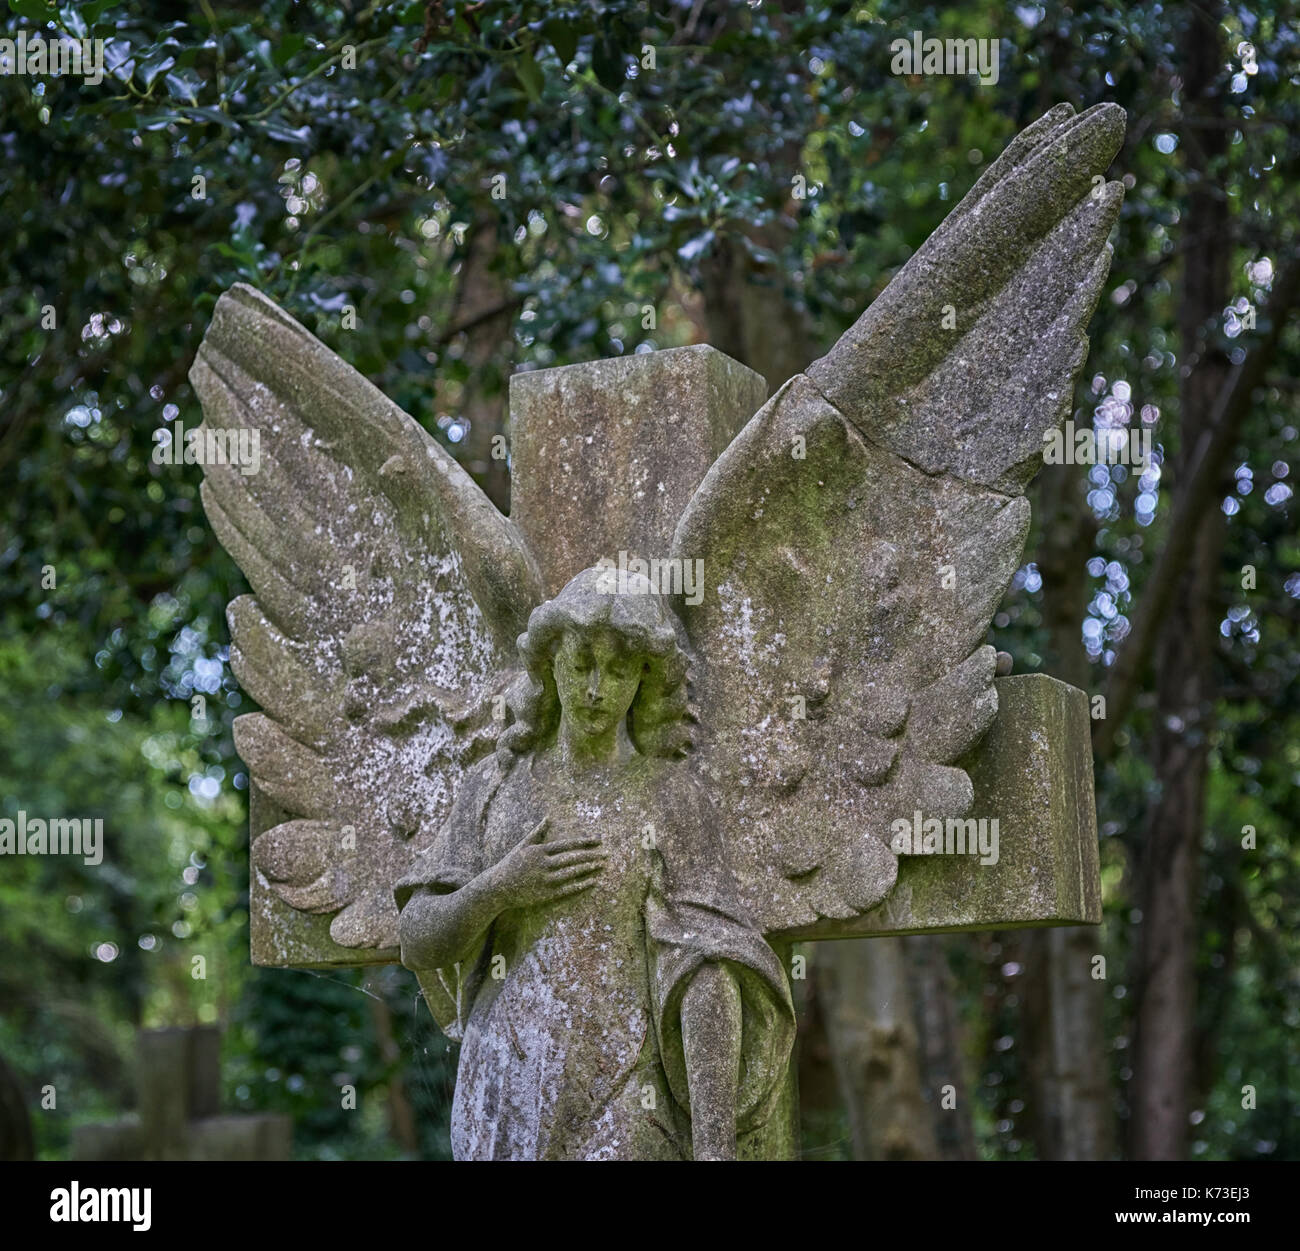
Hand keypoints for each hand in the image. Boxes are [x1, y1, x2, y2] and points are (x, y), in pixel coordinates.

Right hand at [489, 819, 606, 909]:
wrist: (497, 888)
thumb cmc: (510, 864)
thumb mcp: (523, 845)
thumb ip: (538, 832)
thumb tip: (548, 817)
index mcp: (540, 851)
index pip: (567, 844)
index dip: (584, 842)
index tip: (598, 839)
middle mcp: (543, 865)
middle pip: (572, 858)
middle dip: (591, 855)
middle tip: (607, 853)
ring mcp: (545, 880)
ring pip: (571, 873)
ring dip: (588, 869)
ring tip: (602, 865)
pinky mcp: (545, 894)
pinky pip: (567, 889)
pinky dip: (581, 886)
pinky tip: (593, 882)